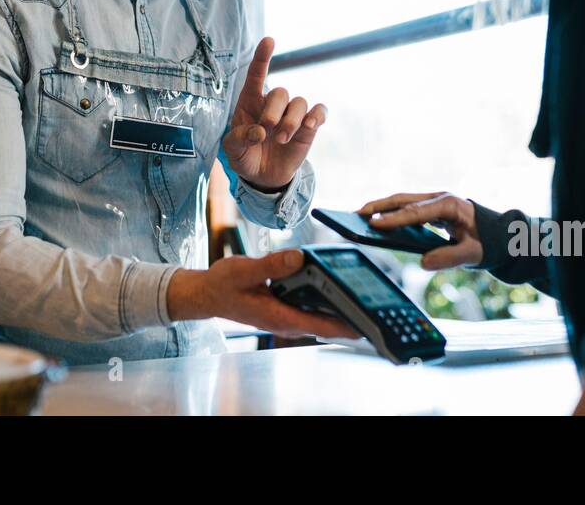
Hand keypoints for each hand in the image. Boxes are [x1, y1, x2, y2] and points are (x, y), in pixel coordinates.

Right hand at [167, 249, 355, 339]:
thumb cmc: (222, 285)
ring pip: (321, 318)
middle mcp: (286, 320)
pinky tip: (338, 289)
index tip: (367, 324)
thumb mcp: (244, 270)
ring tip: (366, 300)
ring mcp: (286, 316)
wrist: (206, 294)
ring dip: (341, 311)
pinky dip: (327, 302)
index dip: (345, 325)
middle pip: (326, 324)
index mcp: (278, 316)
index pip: (320, 325)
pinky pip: (312, 309)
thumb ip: (271, 265)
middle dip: (351, 318)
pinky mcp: (285, 308)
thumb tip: (299, 257)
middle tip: (378, 309)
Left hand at [222, 37, 327, 188]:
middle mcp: (273, 104)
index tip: (269, 41)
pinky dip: (317, 115)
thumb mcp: (232, 150)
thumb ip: (239, 139)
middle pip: (280, 92)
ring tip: (282, 140)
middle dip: (274, 111)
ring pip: (299, 102)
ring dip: (291, 121)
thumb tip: (259, 133)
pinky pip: (319, 111)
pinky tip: (310, 126)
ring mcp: (292, 114)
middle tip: (268, 131)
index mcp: (250, 103)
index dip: (262, 57)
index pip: (256, 75)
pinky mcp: (309, 126)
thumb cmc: (245, 156)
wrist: (263, 177)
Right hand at [358, 192, 481, 269]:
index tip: (374, 224)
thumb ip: (449, 258)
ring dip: (381, 207)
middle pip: (403, 200)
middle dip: (379, 206)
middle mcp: (439, 198)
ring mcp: (434, 201)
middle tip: (356, 214)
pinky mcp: (431, 208)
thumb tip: (423, 263)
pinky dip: (391, 212)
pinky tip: (377, 220)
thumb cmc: (487, 243)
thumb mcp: (472, 254)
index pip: (416, 212)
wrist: (499, 235)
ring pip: (402, 201)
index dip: (394, 219)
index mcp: (449, 205)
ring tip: (359, 216)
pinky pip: (407, 208)